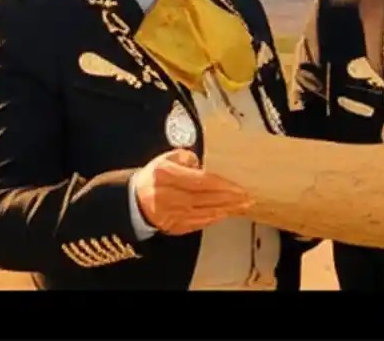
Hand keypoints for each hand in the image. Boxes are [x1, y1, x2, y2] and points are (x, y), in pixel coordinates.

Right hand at [133, 149, 252, 234]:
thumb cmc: (155, 177)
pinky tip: (227, 213)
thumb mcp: (168, 158)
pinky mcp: (175, 226)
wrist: (135, 201)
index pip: (200, 182)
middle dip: (229, 199)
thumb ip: (187, 157)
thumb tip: (202, 165)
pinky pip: (199, 222)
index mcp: (166, 176)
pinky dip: (215, 218)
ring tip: (243, 205)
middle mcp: (168, 196)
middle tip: (248, 197)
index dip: (222, 185)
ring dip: (227, 210)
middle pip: (205, 198)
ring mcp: (171, 214)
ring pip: (205, 213)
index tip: (238, 187)